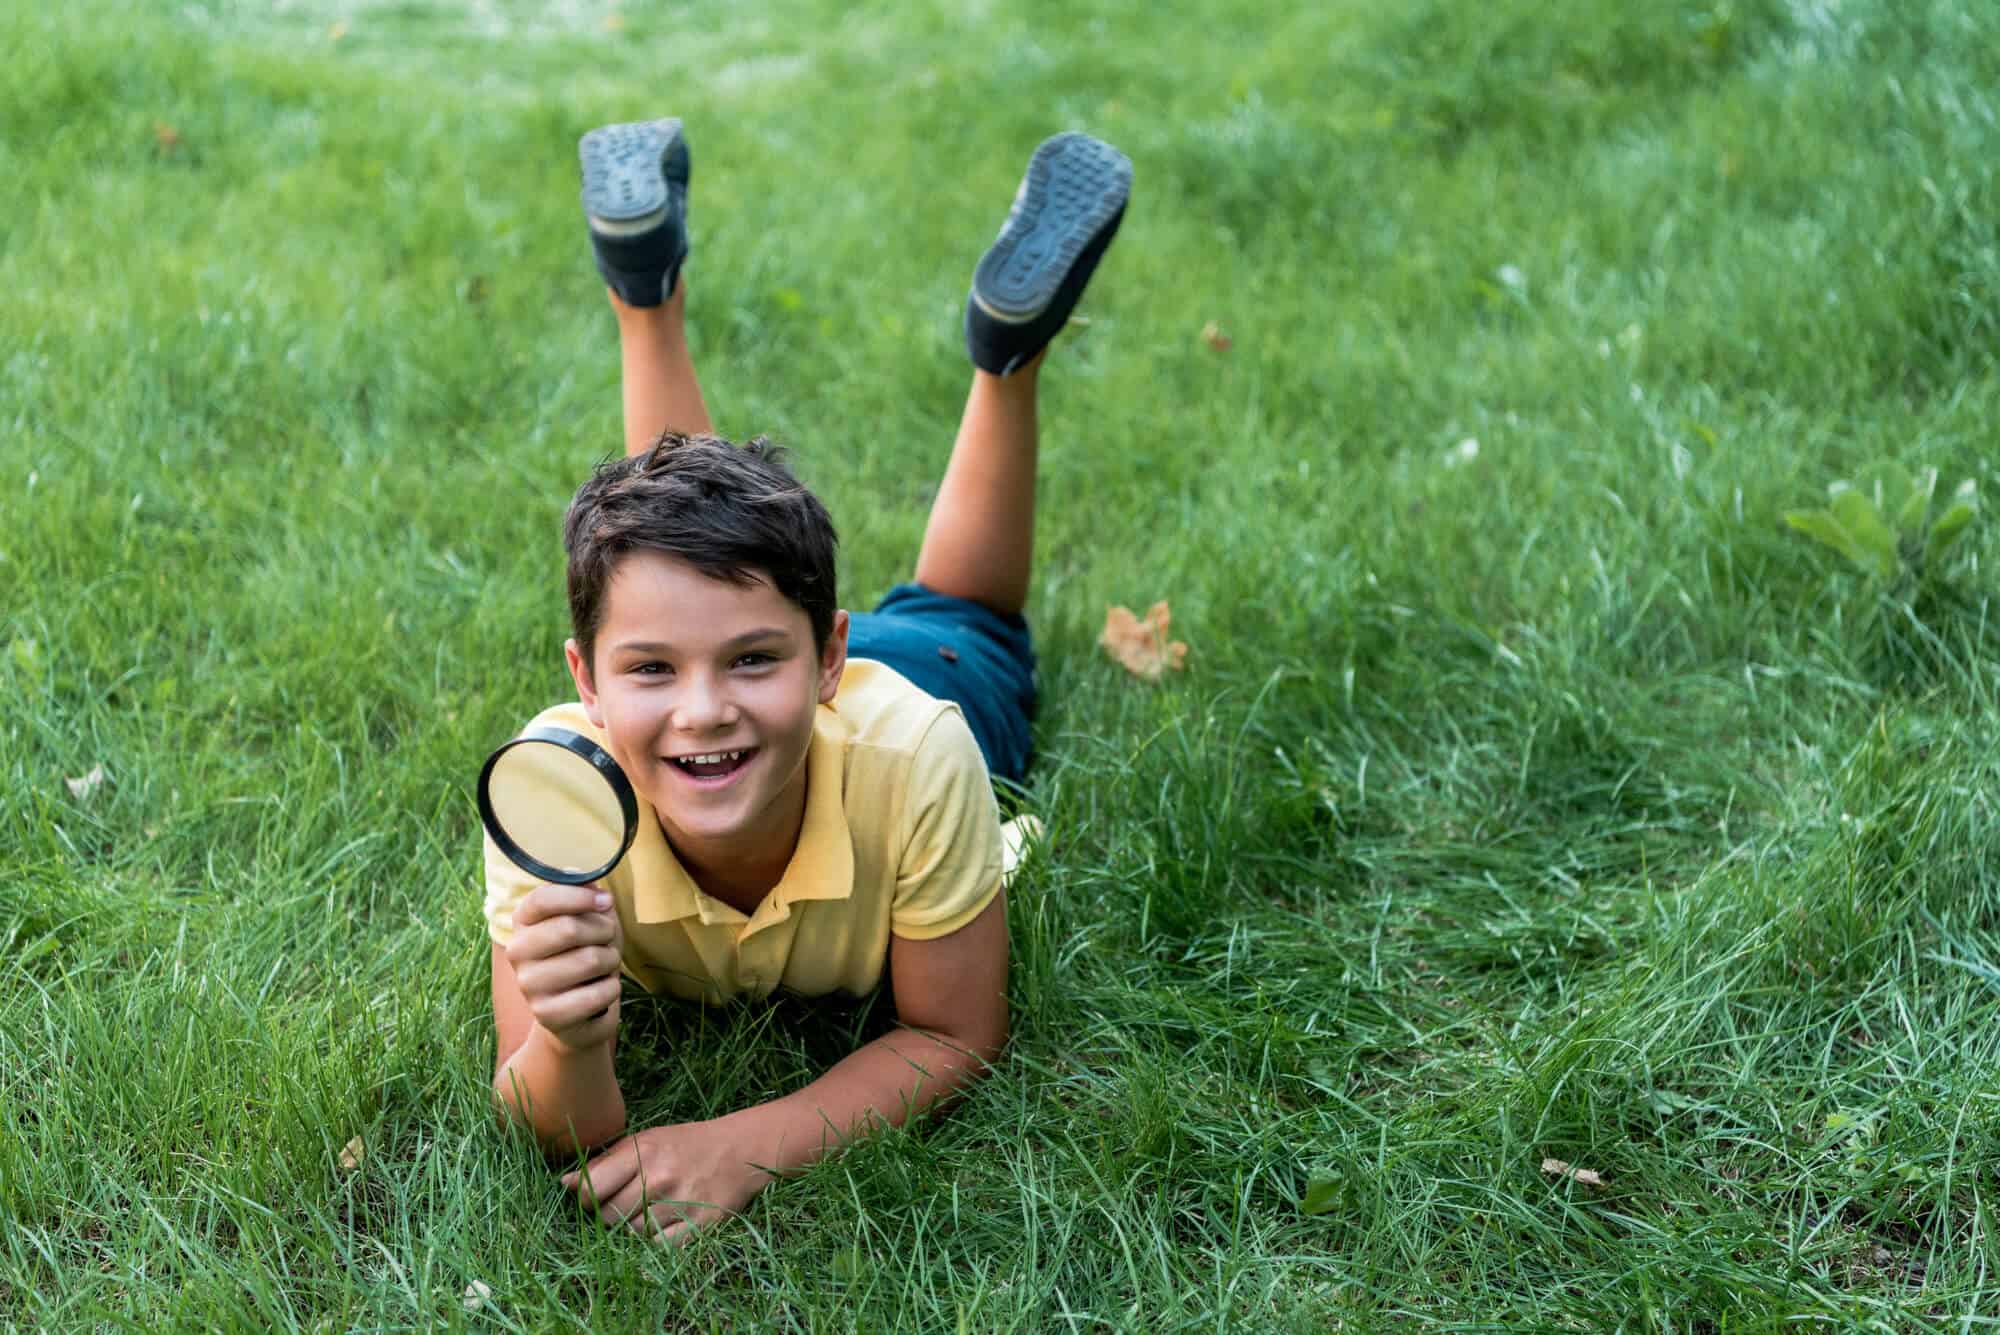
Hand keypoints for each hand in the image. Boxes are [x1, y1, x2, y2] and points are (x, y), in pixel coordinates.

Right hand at [505, 884, 623, 1051]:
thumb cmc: (585, 954)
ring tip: (604, 966)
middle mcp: (517, 952)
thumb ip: (587, 895)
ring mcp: (528, 986)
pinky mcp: (547, 1015)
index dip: (581, 896)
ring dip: (611, 960)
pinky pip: (599, 993)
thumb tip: (589, 884)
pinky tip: (600, 991)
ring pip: (589, 960)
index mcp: (523, 922)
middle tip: (607, 939)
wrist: (579, 1012)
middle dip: (604, 932)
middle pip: (570, 928)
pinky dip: (612, 989)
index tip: (606, 902)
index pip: (543, 898)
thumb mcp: (589, 918)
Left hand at [562, 1120, 770, 1242]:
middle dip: (609, 1215)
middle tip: (624, 1205)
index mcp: (644, 1150)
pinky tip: (666, 1224)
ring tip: (650, 1210)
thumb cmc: (685, 1144)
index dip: (585, 1198)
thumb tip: (564, 1184)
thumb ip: (606, 1162)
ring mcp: (682, 1202)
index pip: (592, 1187)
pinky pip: (660, 1248)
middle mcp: (661, 1176)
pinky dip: (657, 1241)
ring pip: (633, 1234)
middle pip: (609, 1216)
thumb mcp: (647, 1140)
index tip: (592, 1197)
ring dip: (635, 1227)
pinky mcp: (701, 1225)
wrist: (741, 1149)